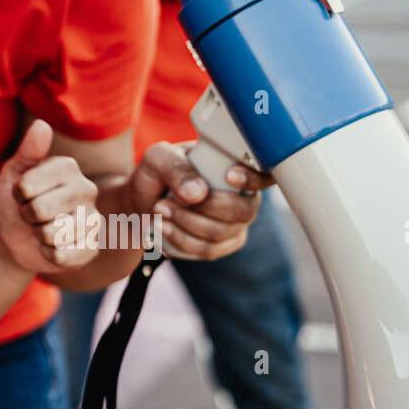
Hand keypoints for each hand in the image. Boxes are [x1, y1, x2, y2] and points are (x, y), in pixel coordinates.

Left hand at [0, 119, 100, 273]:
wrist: (15, 236)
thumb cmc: (15, 200)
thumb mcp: (13, 173)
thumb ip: (28, 151)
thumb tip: (42, 125)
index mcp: (68, 167)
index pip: (30, 184)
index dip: (18, 193)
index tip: (21, 192)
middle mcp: (87, 190)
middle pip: (40, 209)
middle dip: (27, 214)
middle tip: (31, 213)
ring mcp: (93, 220)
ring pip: (51, 234)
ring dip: (37, 235)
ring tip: (41, 228)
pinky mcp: (91, 248)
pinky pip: (62, 255)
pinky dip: (48, 254)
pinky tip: (51, 246)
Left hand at [125, 141, 272, 259]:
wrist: (144, 201)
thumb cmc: (157, 173)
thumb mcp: (158, 159)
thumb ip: (176, 168)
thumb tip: (198, 193)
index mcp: (234, 167)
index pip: (264, 174)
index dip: (255, 178)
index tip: (229, 176)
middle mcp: (243, 196)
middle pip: (243, 211)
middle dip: (200, 210)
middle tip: (164, 203)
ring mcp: (237, 223)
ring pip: (221, 234)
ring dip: (184, 225)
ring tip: (159, 211)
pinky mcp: (224, 244)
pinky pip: (209, 250)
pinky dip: (181, 240)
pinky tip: (164, 228)